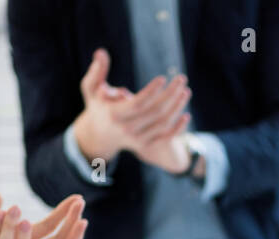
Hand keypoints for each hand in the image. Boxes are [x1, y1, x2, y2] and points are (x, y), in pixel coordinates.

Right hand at [72, 49, 191, 172]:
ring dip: (177, 108)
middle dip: (170, 94)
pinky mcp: (145, 146)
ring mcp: (137, 140)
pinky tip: (187, 115)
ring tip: (186, 91)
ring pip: (162, 124)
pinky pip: (165, 138)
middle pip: (154, 112)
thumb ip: (96, 71)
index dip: (151, 91)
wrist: (100, 135)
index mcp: (114, 115)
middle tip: (181, 78)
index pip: (137, 103)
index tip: (163, 78)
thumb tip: (101, 52)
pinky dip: (178, 128)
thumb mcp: (91, 89)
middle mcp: (127, 129)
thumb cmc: (97, 105)